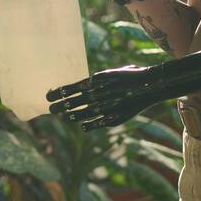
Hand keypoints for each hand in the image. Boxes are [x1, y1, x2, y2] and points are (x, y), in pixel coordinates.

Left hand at [47, 64, 162, 129]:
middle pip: (74, 101)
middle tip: (50, 108)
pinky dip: (89, 125)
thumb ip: (100, 79)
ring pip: (83, 113)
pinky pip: (97, 123)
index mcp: (97, 81)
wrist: (150, 85)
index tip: (49, 95)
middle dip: (61, 105)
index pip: (73, 88)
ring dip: (73, 115)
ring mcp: (105, 106)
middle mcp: (98, 94)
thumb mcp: (113, 73)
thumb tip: (90, 81)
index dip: (60, 92)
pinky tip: (82, 126)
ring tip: (65, 116)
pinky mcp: (114, 117)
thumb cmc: (131, 77)